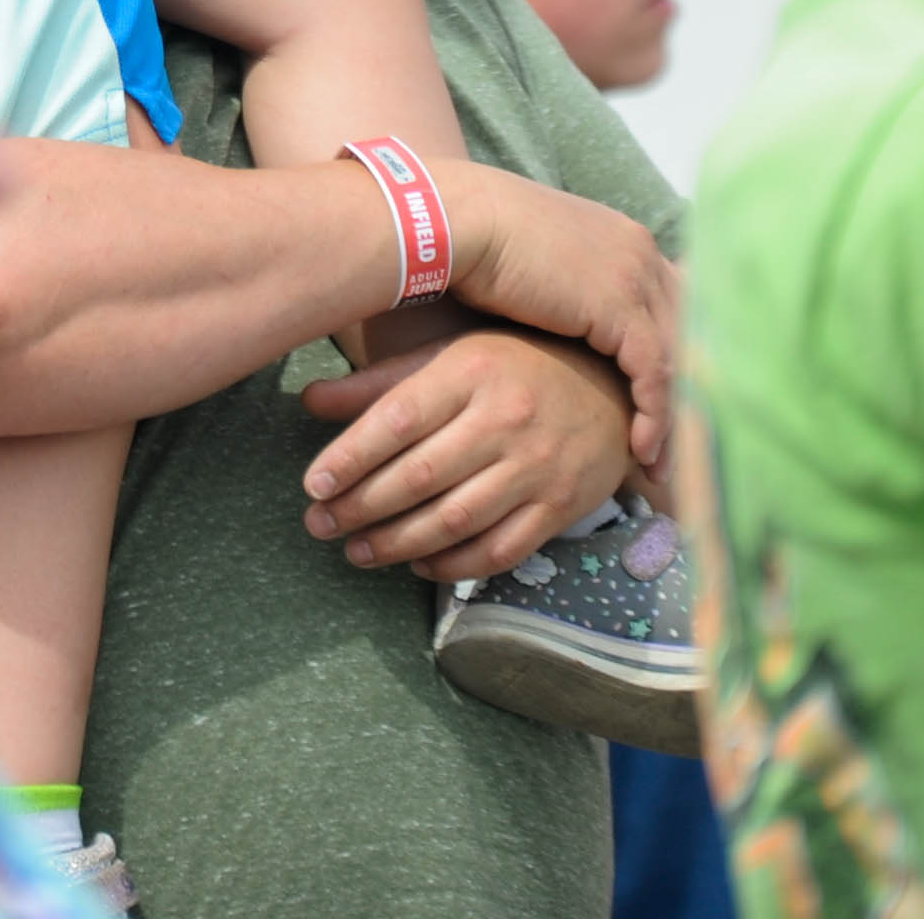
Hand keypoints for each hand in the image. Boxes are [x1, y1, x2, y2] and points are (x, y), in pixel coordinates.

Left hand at [296, 326, 633, 577]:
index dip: (351, 456)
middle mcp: (504, 419)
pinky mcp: (560, 506)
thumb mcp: (449, 358)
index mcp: (470, 371)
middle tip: (319, 525)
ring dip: (397, 543)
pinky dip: (453, 566)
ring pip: (454, 519)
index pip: (398, 419)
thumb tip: (309, 401)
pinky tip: (418, 565)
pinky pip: (499, 550)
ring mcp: (536, 466)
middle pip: (420, 475)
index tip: (313, 485)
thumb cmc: (514, 367)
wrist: (614, 388)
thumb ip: (380, 384)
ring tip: (357, 551)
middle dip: (361, 507)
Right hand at [441, 168, 676, 469]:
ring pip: (679, 359)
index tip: (664, 406)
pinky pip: (654, 373)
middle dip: (687, 393)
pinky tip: (642, 450)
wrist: (458, 222)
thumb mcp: (540, 267)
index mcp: (626, 241)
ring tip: (661, 464)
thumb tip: (568, 333)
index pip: (673, 306)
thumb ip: (570, 294)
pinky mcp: (620, 307)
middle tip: (680, 446)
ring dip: (675, 416)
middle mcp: (642, 254)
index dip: (673, 359)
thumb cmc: (477, 243)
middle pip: (688, 334)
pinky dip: (653, 416)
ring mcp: (636, 277)